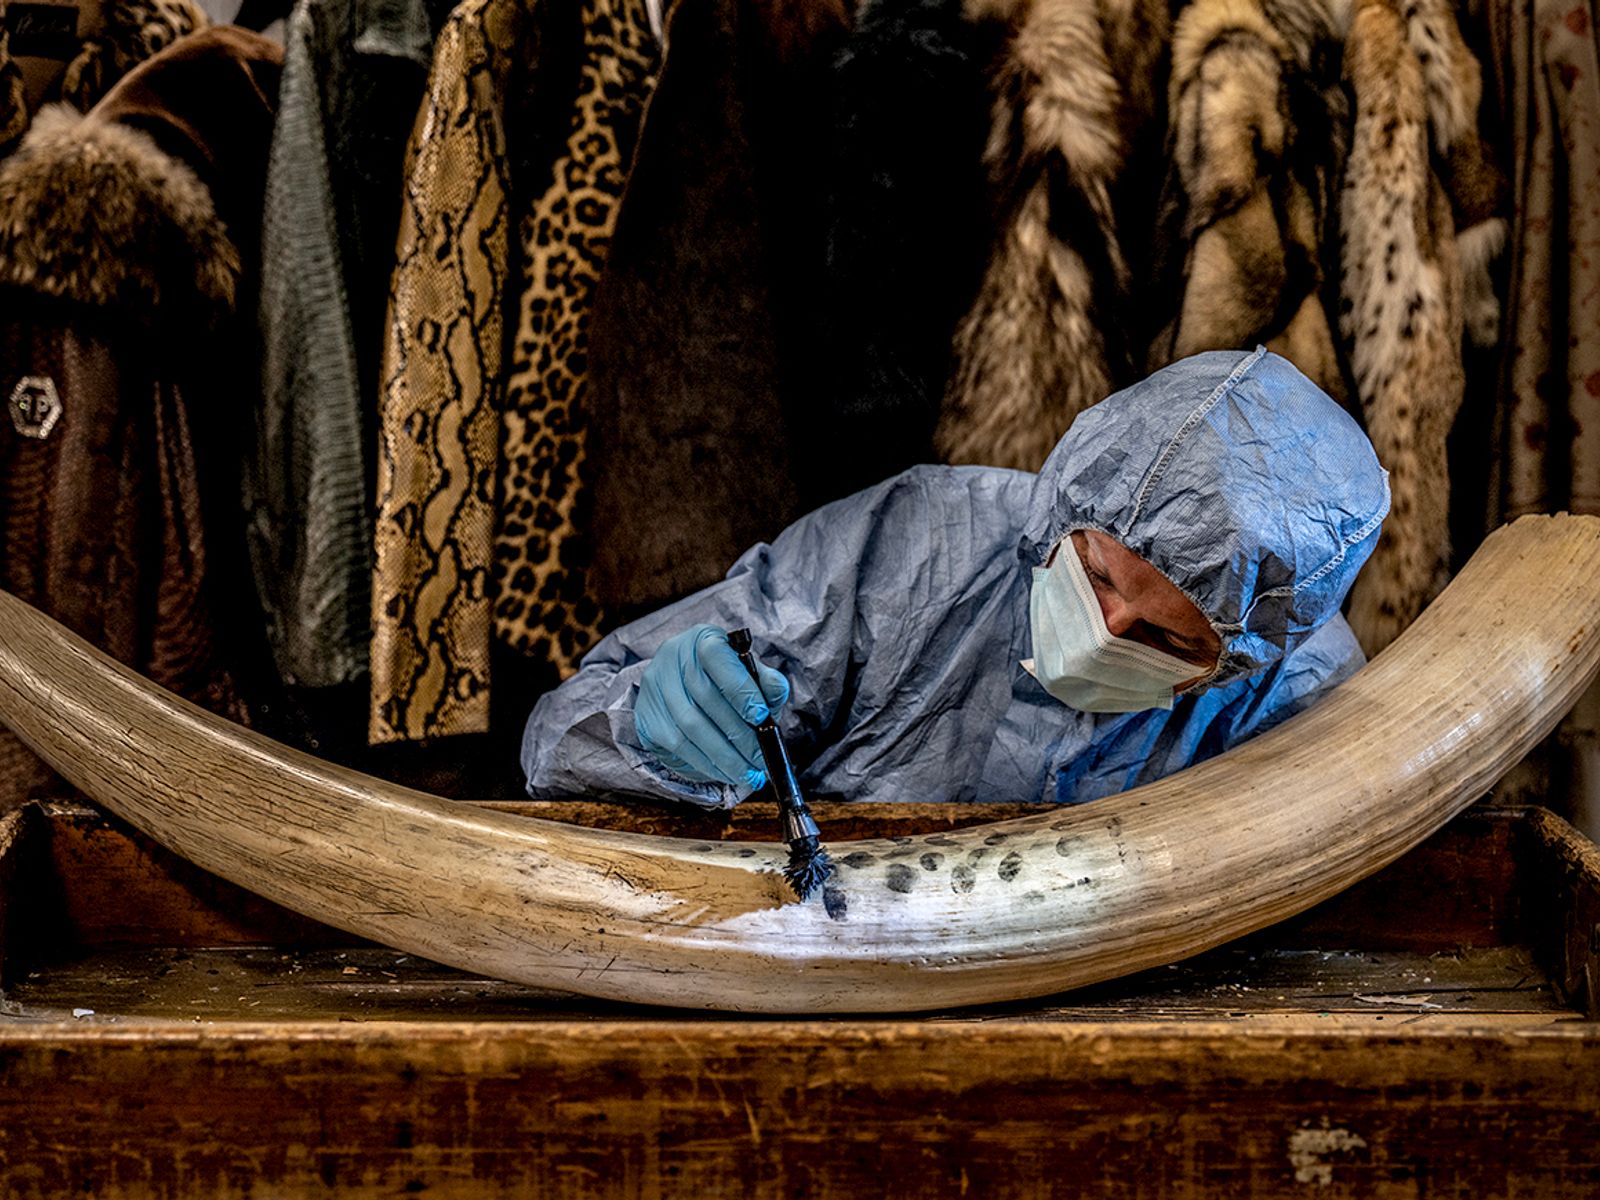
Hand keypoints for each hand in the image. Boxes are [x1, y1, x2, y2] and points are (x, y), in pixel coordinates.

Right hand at [634, 625, 790, 787]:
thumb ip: (766, 682)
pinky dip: (705, 764)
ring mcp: (656, 686)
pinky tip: (725, 772)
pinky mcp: (647, 715)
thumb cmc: (726, 678)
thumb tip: (775, 695)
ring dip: (723, 757)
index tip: (761, 717)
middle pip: (704, 699)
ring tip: (748, 773)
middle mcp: (673, 657)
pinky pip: (678, 745)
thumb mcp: (750, 673)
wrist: (684, 683)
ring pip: (689, 727)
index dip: (739, 688)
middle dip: (739, 735)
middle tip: (761, 759)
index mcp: (702, 638)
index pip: (717, 658)